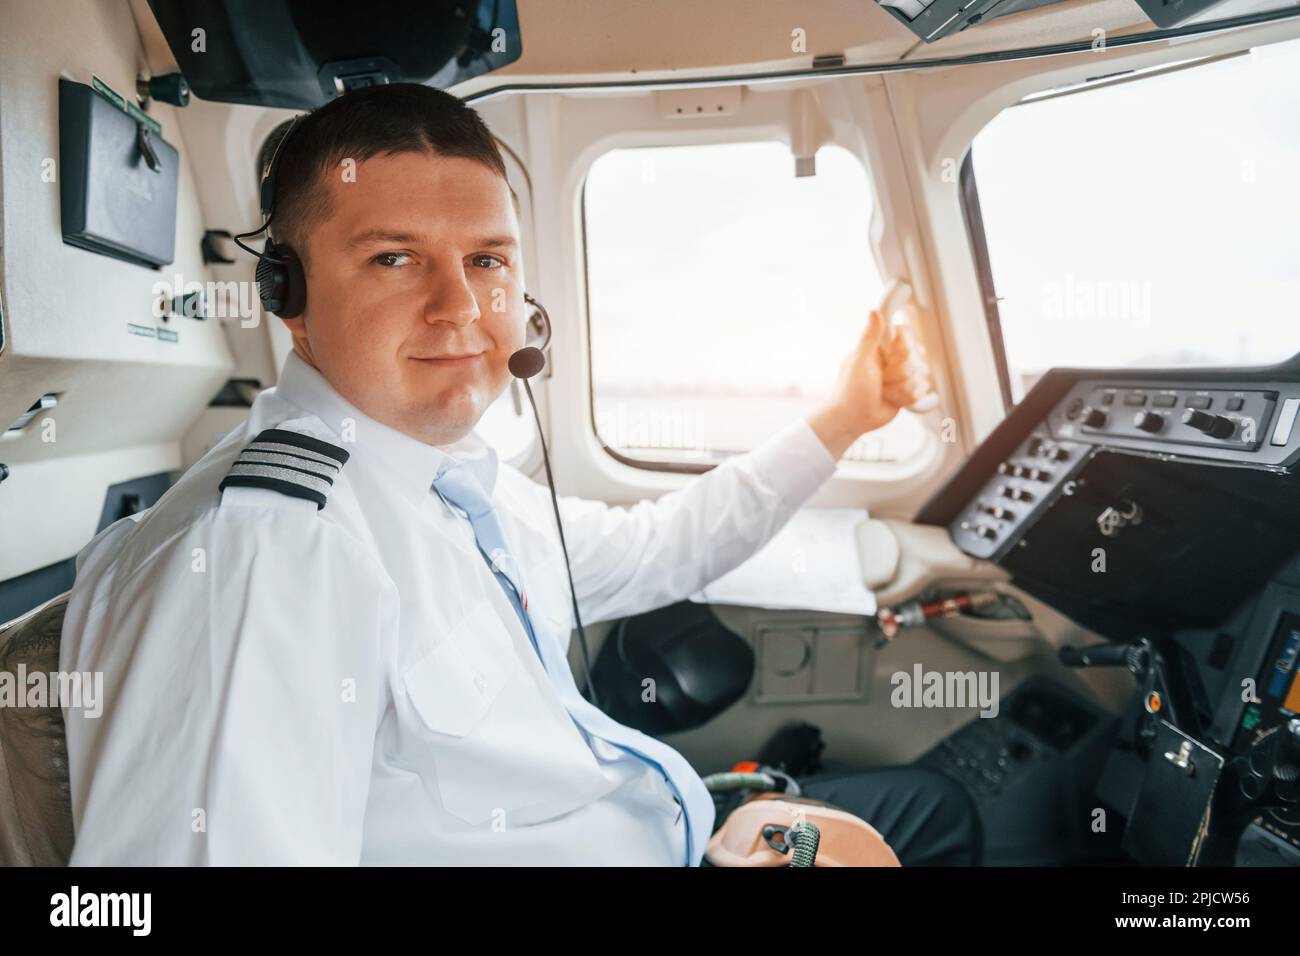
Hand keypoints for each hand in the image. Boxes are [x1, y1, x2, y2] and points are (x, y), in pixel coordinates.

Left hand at [806, 310, 933, 459]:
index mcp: (881, 345)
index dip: (902, 347)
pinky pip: (923, 389)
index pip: (906, 333)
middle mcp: (894, 357)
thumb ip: (869, 336)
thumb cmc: (850, 390)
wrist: (853, 419)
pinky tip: (892, 399)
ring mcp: (903, 373)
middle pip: (917, 355)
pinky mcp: (909, 388)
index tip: (890, 357)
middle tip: (882, 378)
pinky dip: (907, 397)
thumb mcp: (859, 360)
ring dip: (902, 387)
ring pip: (922, 373)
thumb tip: (874, 311)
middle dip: (900, 372)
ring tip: (885, 391)